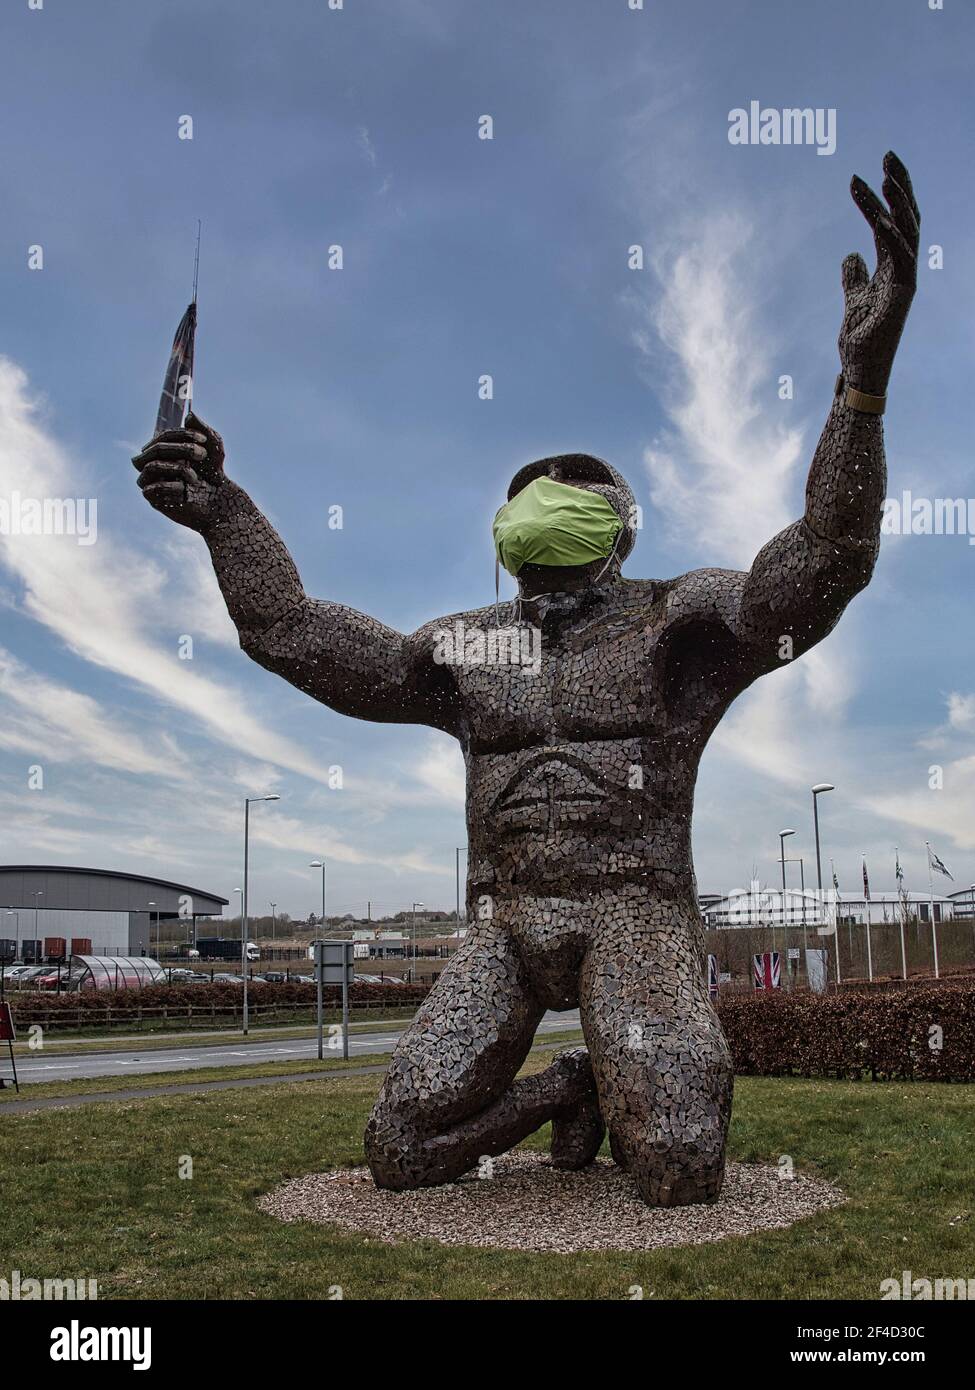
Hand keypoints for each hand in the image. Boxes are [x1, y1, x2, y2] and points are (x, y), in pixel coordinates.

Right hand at [132, 411, 225, 531]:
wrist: (219, 501)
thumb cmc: (212, 472)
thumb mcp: (213, 447)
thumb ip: (203, 430)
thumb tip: (190, 416)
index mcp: (163, 449)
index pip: (163, 436)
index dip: (182, 435)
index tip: (203, 440)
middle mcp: (152, 463)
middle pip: (155, 449)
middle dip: (181, 449)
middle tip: (202, 454)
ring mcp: (150, 481)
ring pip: (152, 466)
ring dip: (178, 468)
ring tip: (195, 477)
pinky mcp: (153, 499)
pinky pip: (153, 487)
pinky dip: (173, 487)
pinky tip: (186, 492)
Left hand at [839, 151, 918, 396]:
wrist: (859, 369)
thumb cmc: (859, 338)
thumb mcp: (853, 298)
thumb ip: (854, 275)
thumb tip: (851, 254)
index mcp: (894, 266)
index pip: (894, 220)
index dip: (887, 194)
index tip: (874, 168)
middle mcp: (905, 268)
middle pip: (907, 217)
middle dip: (899, 185)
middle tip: (886, 154)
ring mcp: (906, 281)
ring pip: (907, 231)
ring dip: (896, 203)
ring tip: (884, 175)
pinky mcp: (902, 296)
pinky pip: (901, 259)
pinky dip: (892, 237)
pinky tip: (881, 218)